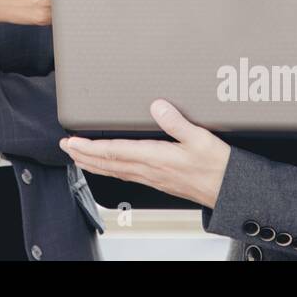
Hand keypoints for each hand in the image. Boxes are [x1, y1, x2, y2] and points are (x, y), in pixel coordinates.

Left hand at [59, 100, 231, 207]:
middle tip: (66, 147)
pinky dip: (110, 170)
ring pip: (115, 171)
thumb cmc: (218, 167)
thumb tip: (157, 106)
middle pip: (108, 163)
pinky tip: (108, 167)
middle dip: (84, 155)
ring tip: (78, 157)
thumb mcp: (200, 138)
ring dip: (93, 163)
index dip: (89, 146)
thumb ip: (177, 121)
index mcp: (155, 157)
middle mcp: (149, 170)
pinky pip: (126, 175)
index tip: (72, 141)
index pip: (113, 152)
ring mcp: (152, 178)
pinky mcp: (158, 181)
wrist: (230, 190)